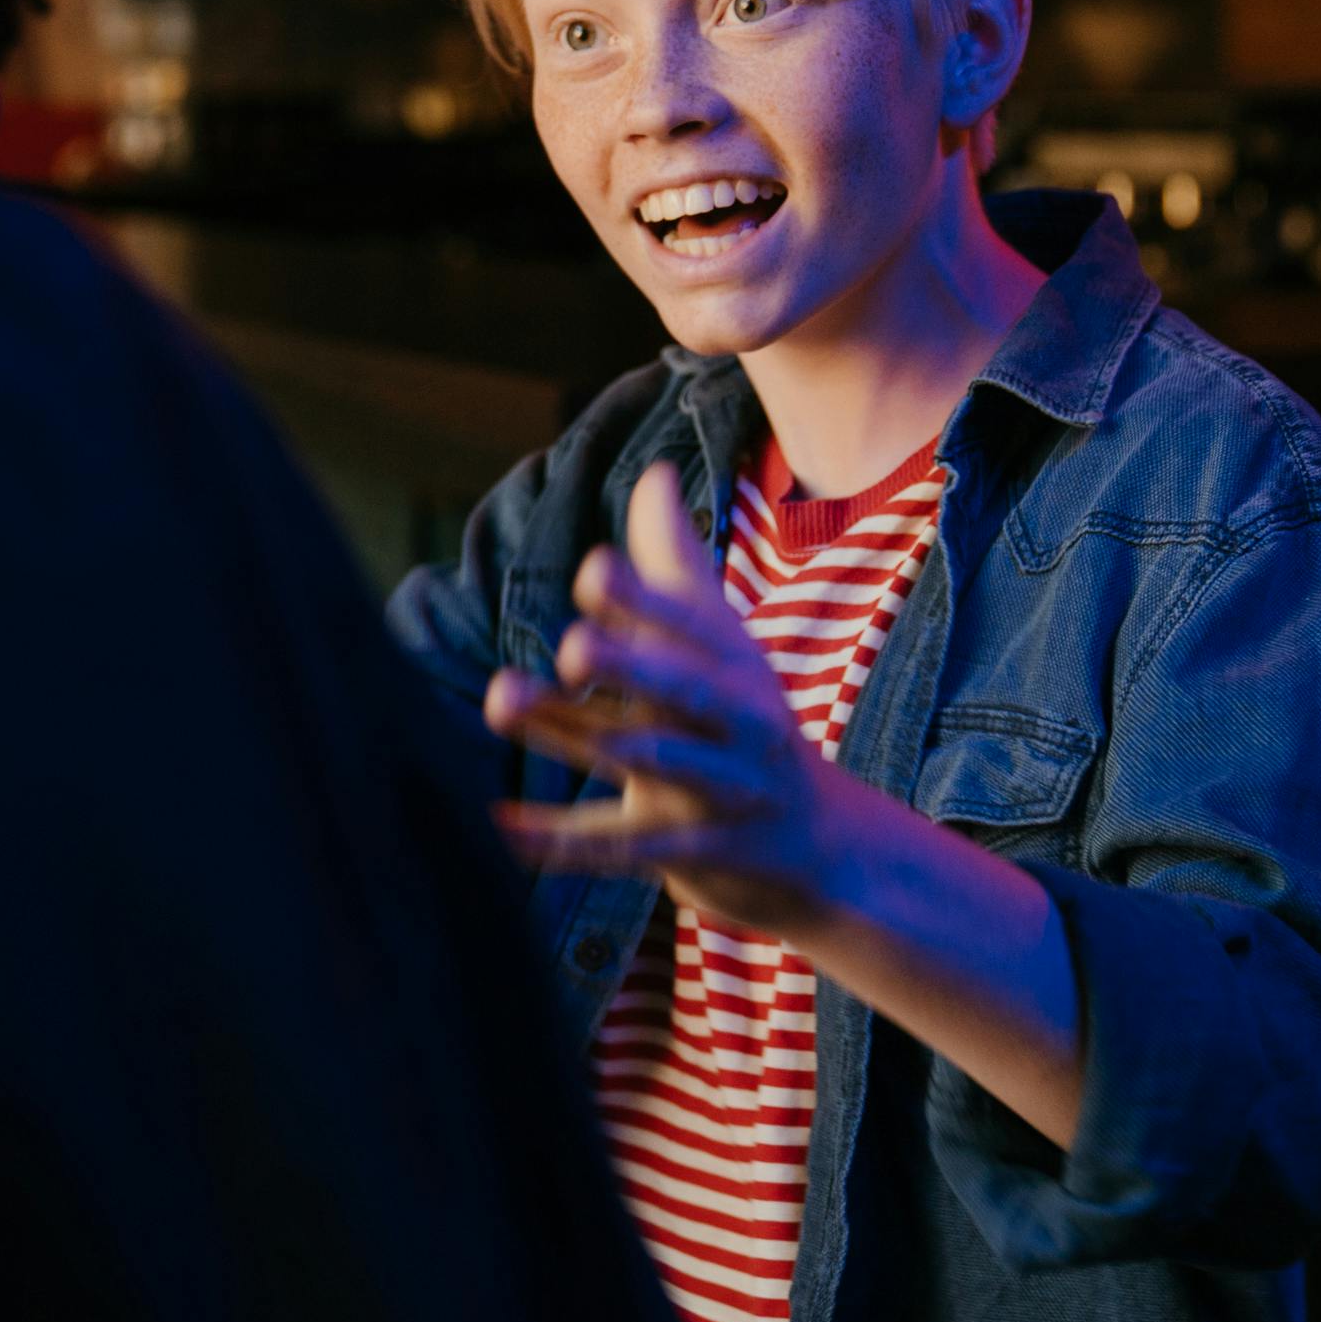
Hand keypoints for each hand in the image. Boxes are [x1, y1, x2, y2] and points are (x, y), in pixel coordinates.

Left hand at [486, 459, 880, 939]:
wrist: (820, 843)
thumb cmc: (747, 720)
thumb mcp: (722, 642)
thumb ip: (675, 561)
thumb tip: (653, 471)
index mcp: (732, 662)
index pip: (690, 622)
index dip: (644, 598)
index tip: (594, 571)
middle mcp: (731, 718)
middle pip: (678, 686)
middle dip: (629, 662)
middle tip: (571, 644)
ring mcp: (714, 787)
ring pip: (642, 756)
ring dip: (571, 729)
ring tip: (501, 697)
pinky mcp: (689, 850)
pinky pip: (620, 845)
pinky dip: (559, 840)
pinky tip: (500, 827)